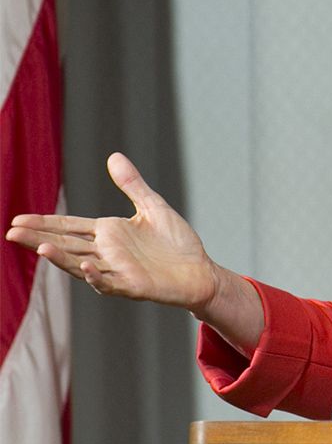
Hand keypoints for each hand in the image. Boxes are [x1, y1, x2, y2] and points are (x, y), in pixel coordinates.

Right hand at [6, 152, 219, 311]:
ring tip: (40, 247)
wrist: (200, 271)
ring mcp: (117, 271)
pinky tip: (86, 267)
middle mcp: (106, 253)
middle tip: (11, 232)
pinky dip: (97, 277)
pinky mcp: (132, 286)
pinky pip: (109, 283)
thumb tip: (113, 156)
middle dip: (39, 239)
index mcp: (108, 233)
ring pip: (81, 265)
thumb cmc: (176, 243)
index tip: (17, 218)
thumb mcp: (152, 207)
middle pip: (66, 244)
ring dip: (61, 258)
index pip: (68, 226)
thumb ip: (132, 184)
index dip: (44, 223)